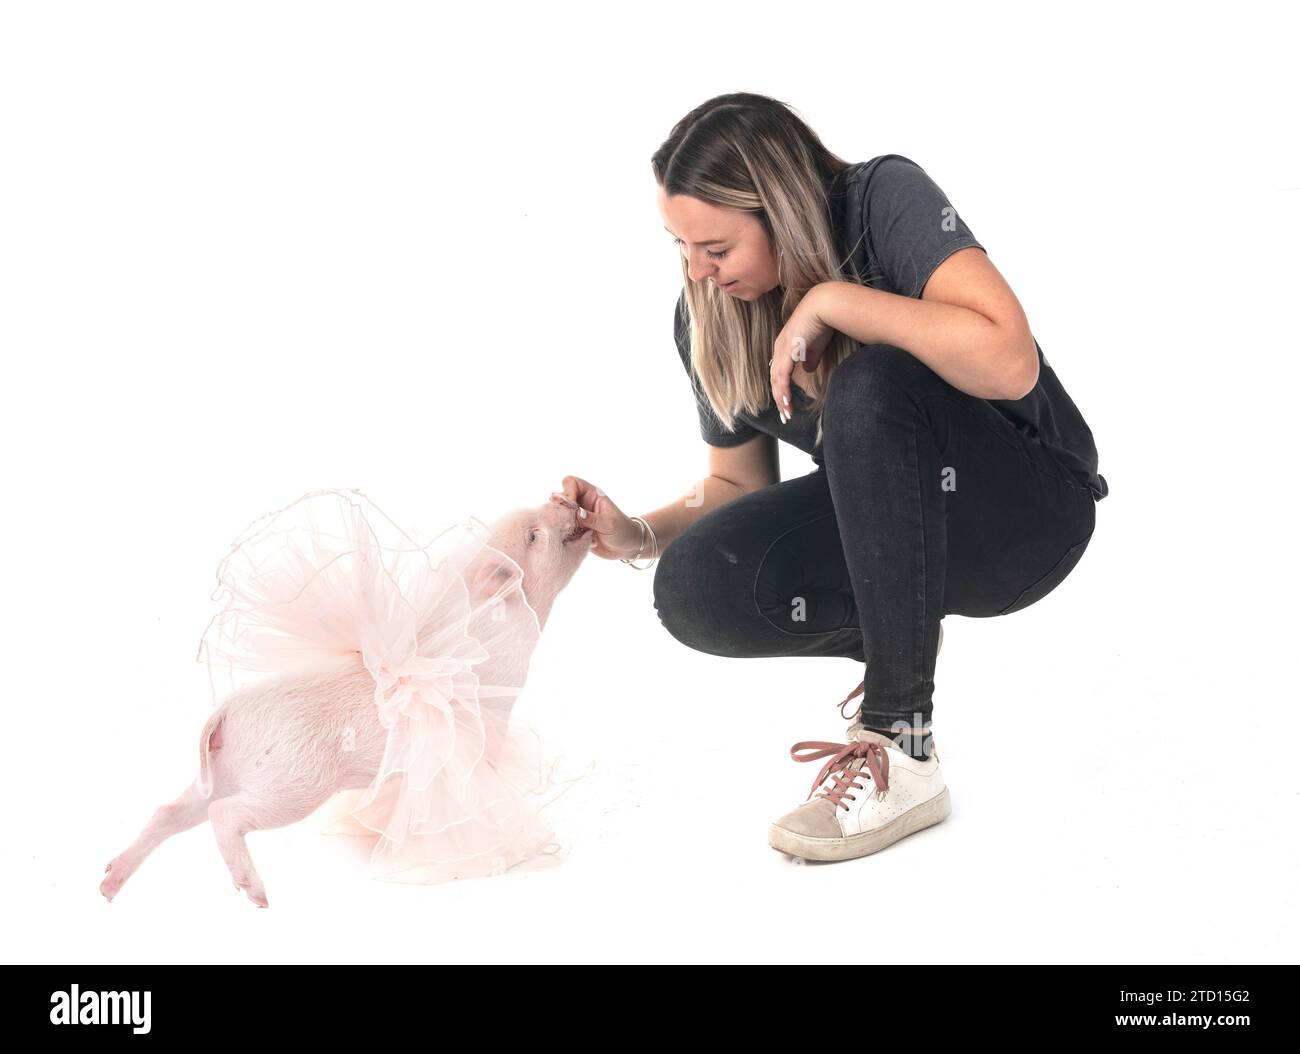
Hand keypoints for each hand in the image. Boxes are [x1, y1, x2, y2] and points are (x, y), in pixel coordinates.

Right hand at [550, 476, 643, 560]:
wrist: (626, 547)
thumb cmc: (622, 530)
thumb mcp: (609, 523)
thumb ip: (593, 518)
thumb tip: (577, 513)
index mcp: (592, 494)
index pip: (572, 483)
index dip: (568, 492)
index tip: (571, 507)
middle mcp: (582, 503)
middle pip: (561, 497)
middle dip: (560, 508)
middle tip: (565, 522)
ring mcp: (577, 516)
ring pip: (559, 513)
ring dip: (560, 522)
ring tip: (568, 531)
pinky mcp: (575, 530)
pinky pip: (562, 528)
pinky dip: (562, 533)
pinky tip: (569, 539)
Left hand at [771, 284, 834, 424]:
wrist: (824, 306)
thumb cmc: (822, 321)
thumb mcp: (815, 345)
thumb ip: (810, 358)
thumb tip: (808, 369)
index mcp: (784, 347)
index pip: (779, 373)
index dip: (782, 390)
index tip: (787, 404)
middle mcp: (779, 349)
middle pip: (775, 380)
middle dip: (780, 400)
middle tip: (786, 416)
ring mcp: (781, 350)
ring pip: (777, 381)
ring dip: (782, 399)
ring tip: (787, 414)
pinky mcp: (787, 351)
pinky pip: (782, 377)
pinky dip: (783, 391)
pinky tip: (787, 402)